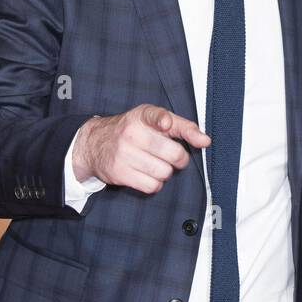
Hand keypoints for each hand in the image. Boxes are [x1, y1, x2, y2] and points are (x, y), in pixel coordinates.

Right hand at [73, 104, 209, 194]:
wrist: (95, 144)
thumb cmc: (132, 131)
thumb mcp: (154, 120)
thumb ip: (183, 127)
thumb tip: (206, 141)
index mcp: (142, 115)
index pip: (155, 115)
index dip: (164, 121)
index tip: (166, 125)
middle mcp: (132, 133)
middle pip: (174, 154)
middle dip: (179, 159)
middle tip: (172, 156)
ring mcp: (124, 153)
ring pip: (165, 172)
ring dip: (165, 172)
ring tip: (155, 164)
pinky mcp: (120, 172)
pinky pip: (152, 186)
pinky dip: (155, 184)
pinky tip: (146, 174)